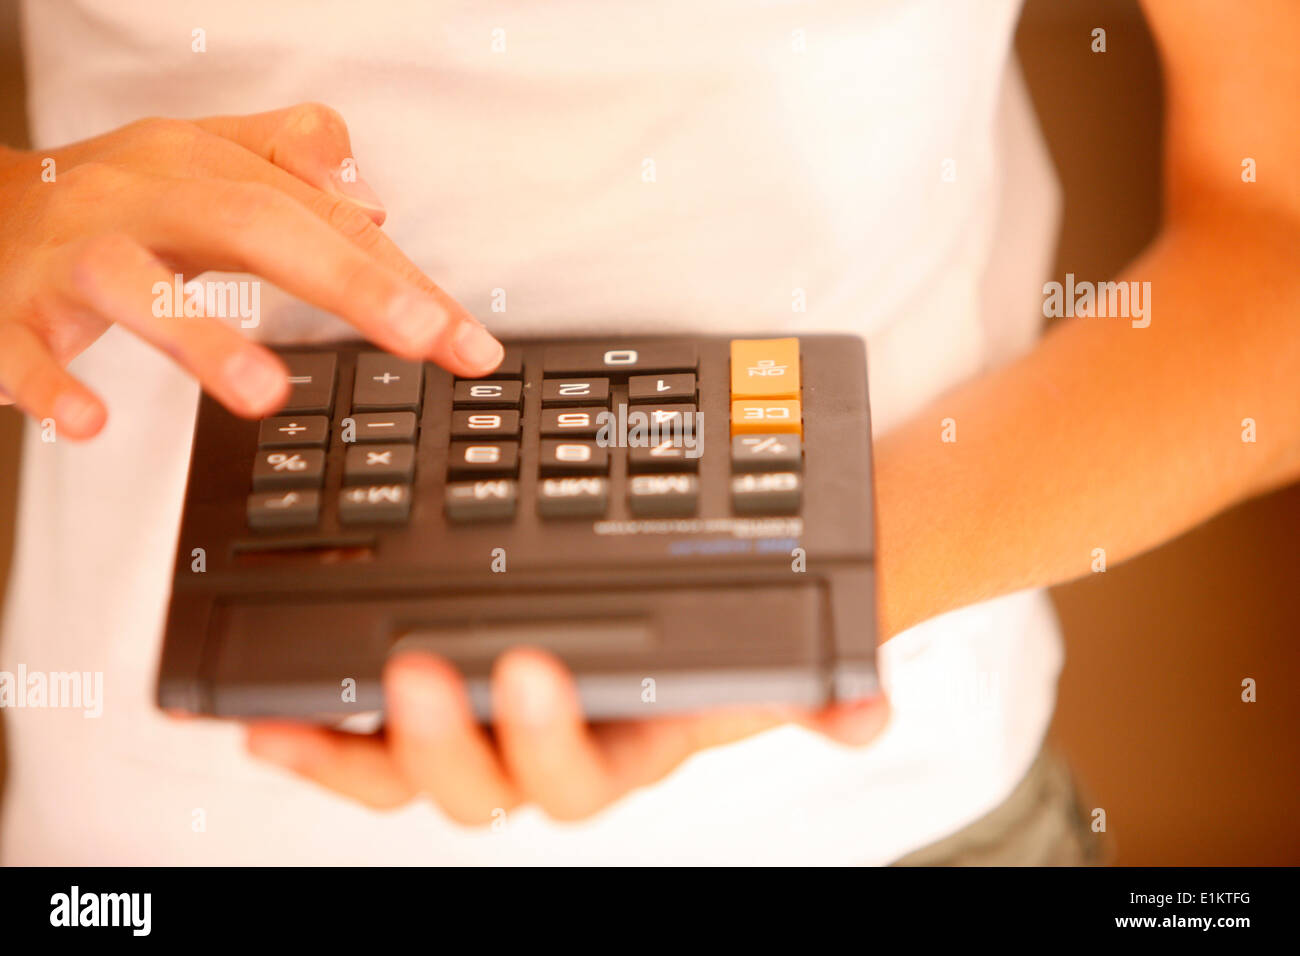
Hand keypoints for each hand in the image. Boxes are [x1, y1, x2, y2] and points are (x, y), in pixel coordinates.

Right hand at [0, 103, 503, 437]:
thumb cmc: (118, 192)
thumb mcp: (208, 155)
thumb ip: (296, 161)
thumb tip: (374, 201)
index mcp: (202, 167)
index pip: (324, 220)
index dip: (402, 280)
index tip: (466, 343)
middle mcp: (143, 201)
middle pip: (252, 226)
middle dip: (344, 280)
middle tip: (416, 335)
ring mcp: (73, 256)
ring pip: (134, 282)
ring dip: (199, 336)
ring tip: (263, 393)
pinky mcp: (12, 311)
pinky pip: (23, 347)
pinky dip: (49, 382)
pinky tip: (89, 421)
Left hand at [245, 650, 888, 823]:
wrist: (704, 617)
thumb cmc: (729, 650)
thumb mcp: (781, 661)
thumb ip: (828, 689)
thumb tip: (864, 714)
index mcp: (623, 750)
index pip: (581, 778)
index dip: (545, 741)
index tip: (526, 670)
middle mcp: (546, 753)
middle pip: (480, 785)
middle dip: (441, 741)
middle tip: (415, 671)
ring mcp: (485, 730)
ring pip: (409, 773)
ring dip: (349, 752)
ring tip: (293, 717)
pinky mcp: (440, 701)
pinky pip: (367, 737)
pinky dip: (317, 730)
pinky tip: (270, 713)